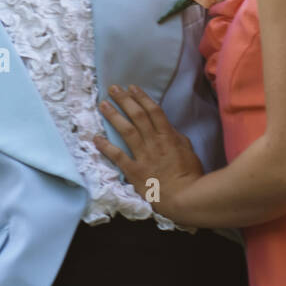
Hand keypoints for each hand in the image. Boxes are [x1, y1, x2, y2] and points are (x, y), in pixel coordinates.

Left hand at [94, 85, 203, 222]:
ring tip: (103, 105)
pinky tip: (96, 138)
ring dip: (114, 116)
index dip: (142, 97)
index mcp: (168, 136)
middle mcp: (154, 142)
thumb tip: (167, 128)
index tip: (132, 87)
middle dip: (125, 100)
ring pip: (126, 131)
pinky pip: (118, 156)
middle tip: (113, 89)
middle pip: (137, 116)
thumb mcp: (188, 151)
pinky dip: (106, 147)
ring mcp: (143, 156)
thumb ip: (176, 138)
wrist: (184, 198)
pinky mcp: (134, 171)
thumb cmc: (190, 175)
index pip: (153, 111)